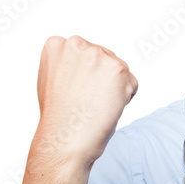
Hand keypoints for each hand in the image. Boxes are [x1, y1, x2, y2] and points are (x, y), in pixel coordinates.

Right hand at [34, 34, 137, 169]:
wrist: (64, 140)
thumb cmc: (58, 118)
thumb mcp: (51, 80)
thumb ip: (67, 64)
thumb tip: (86, 63)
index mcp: (56, 44)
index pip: (85, 53)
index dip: (85, 77)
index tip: (75, 92)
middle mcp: (76, 43)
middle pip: (105, 58)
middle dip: (102, 80)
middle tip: (86, 102)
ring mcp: (98, 55)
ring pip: (120, 71)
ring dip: (114, 89)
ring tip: (94, 105)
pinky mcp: (118, 69)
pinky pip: (132, 84)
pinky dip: (125, 99)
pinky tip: (106, 108)